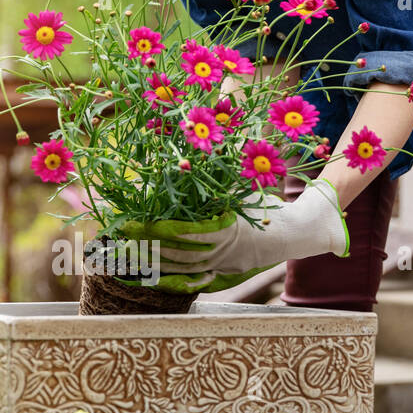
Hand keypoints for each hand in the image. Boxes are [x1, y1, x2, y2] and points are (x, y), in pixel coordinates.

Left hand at [119, 177, 349, 276]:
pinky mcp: (218, 271)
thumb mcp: (245, 181)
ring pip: (180, 267)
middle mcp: (220, 250)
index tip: (133, 223)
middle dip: (146, 246)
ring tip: (126, 254)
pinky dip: (168, 277)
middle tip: (120, 238)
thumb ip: (223, 161)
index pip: (183, 231)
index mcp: (225, 226)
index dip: (155, 228)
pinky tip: (147, 274)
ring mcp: (219, 264)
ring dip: (152, 262)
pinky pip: (189, 277)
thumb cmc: (265, 202)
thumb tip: (201, 135)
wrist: (292, 233)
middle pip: (176, 253)